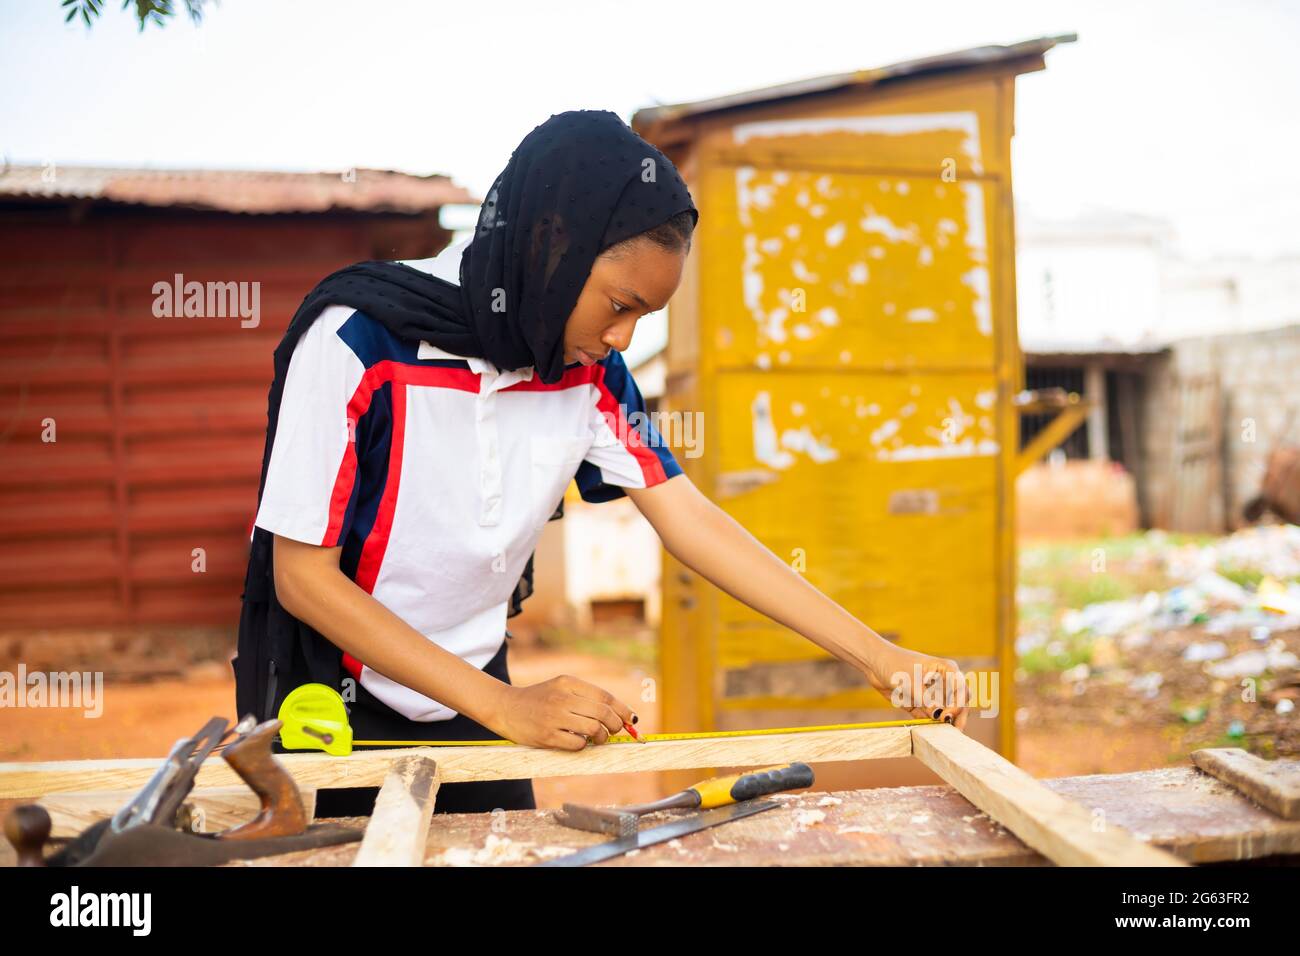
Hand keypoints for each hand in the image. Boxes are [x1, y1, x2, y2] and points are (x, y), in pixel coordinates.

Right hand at [492, 676, 635, 750]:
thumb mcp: (561, 687)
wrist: (506, 708)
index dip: (623, 709)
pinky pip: (577, 744)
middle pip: (603, 713)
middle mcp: (562, 698)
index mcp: (568, 683)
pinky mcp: (547, 736)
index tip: (631, 719)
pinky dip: (583, 746)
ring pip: (593, 729)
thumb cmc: (539, 699)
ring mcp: (554, 717)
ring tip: (596, 738)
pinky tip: (577, 741)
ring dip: (600, 737)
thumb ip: (586, 696)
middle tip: (613, 731)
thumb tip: (618, 713)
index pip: (605, 696)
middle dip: (615, 725)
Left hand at [864, 644, 968, 730]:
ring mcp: (933, 694)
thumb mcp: (911, 682)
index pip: (962, 689)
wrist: (874, 663)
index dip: (958, 704)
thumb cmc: (894, 664)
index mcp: (947, 670)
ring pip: (947, 712)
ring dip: (945, 723)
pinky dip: (930, 723)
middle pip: (960, 702)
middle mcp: (944, 682)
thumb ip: (926, 701)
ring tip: (941, 734)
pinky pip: (930, 717)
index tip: (945, 715)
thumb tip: (939, 716)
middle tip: (954, 731)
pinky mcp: (922, 704)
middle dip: (958, 717)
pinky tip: (927, 730)